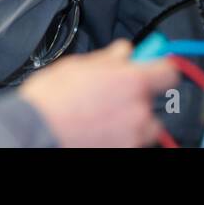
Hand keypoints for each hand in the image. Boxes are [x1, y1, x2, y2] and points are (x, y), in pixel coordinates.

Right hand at [18, 40, 176, 147]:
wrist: (34, 131)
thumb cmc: (52, 99)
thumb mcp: (78, 65)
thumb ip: (109, 59)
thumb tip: (123, 52)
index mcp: (132, 81)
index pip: (169, 72)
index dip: (159, 68)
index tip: (151, 67)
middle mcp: (138, 110)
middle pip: (151, 102)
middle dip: (135, 98)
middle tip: (110, 95)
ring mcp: (132, 136)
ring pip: (143, 126)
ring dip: (130, 121)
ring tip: (101, 117)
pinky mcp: (124, 152)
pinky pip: (130, 142)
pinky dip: (119, 137)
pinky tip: (97, 129)